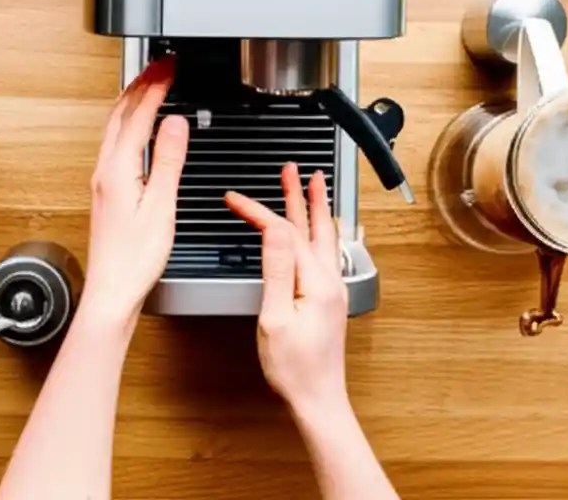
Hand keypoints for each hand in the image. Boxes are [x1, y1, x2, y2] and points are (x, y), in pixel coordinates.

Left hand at [83, 56, 189, 323]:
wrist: (112, 291)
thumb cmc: (134, 259)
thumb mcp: (160, 207)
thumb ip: (168, 161)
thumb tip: (175, 123)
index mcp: (117, 170)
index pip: (137, 115)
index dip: (156, 86)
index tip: (170, 65)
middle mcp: (104, 170)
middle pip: (120, 114)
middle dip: (141, 84)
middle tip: (161, 64)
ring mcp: (102, 180)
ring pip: (114, 126)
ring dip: (132, 100)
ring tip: (150, 84)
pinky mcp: (106, 191)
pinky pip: (115, 143)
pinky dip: (129, 123)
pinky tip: (138, 129)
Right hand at [225, 163, 349, 416]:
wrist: (318, 399)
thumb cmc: (295, 368)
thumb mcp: (275, 318)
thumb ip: (276, 271)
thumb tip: (273, 232)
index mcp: (316, 281)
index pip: (284, 231)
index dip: (258, 210)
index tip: (235, 199)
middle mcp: (330, 280)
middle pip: (312, 226)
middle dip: (299, 194)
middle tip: (291, 169)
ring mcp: (332, 289)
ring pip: (322, 236)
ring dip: (314, 207)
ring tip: (311, 184)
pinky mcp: (329, 298)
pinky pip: (325, 251)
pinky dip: (318, 230)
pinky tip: (318, 228)